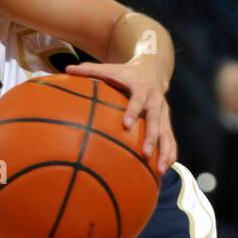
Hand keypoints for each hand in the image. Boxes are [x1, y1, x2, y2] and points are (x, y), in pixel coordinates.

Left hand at [62, 59, 177, 172]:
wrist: (152, 69)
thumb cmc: (126, 73)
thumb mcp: (111, 69)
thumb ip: (90, 70)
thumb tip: (67, 68)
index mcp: (142, 88)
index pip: (138, 100)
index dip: (133, 111)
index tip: (126, 125)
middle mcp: (156, 101)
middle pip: (155, 120)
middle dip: (152, 137)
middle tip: (145, 153)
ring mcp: (163, 113)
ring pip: (166, 133)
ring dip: (165, 151)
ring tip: (161, 169)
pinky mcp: (166, 121)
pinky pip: (170, 139)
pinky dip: (170, 153)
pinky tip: (165, 169)